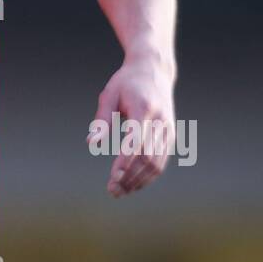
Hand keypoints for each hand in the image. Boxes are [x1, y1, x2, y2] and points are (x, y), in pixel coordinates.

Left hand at [91, 57, 175, 197]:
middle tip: (113, 190)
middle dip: (131, 176)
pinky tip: (134, 183)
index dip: (126, 162)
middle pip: (147, 156)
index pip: (136, 141)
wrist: (154, 70)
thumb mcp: (109, 95)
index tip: (113, 178)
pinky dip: (149, 175)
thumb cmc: (126, 83)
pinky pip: (162, 160)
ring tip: (121, 191)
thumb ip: (102, 120)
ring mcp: (167, 129)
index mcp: (143, 108)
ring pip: (157, 162)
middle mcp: (159, 120)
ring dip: (139, 180)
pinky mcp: (170, 135)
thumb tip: (92, 144)